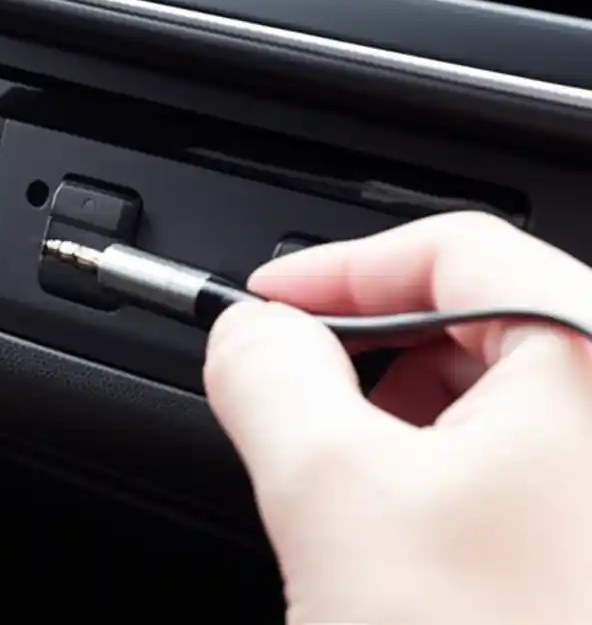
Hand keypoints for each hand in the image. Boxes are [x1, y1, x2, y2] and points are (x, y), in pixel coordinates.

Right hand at [204, 212, 591, 624]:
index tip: (268, 306)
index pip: (455, 244)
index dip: (337, 269)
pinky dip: (458, 473)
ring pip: (507, 396)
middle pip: (483, 317)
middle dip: (372, 357)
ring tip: (366, 500)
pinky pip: (535, 461)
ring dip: (410, 422)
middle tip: (302, 410)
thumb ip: (264, 372)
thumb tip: (250, 332)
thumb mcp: (327, 490)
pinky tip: (424, 541)